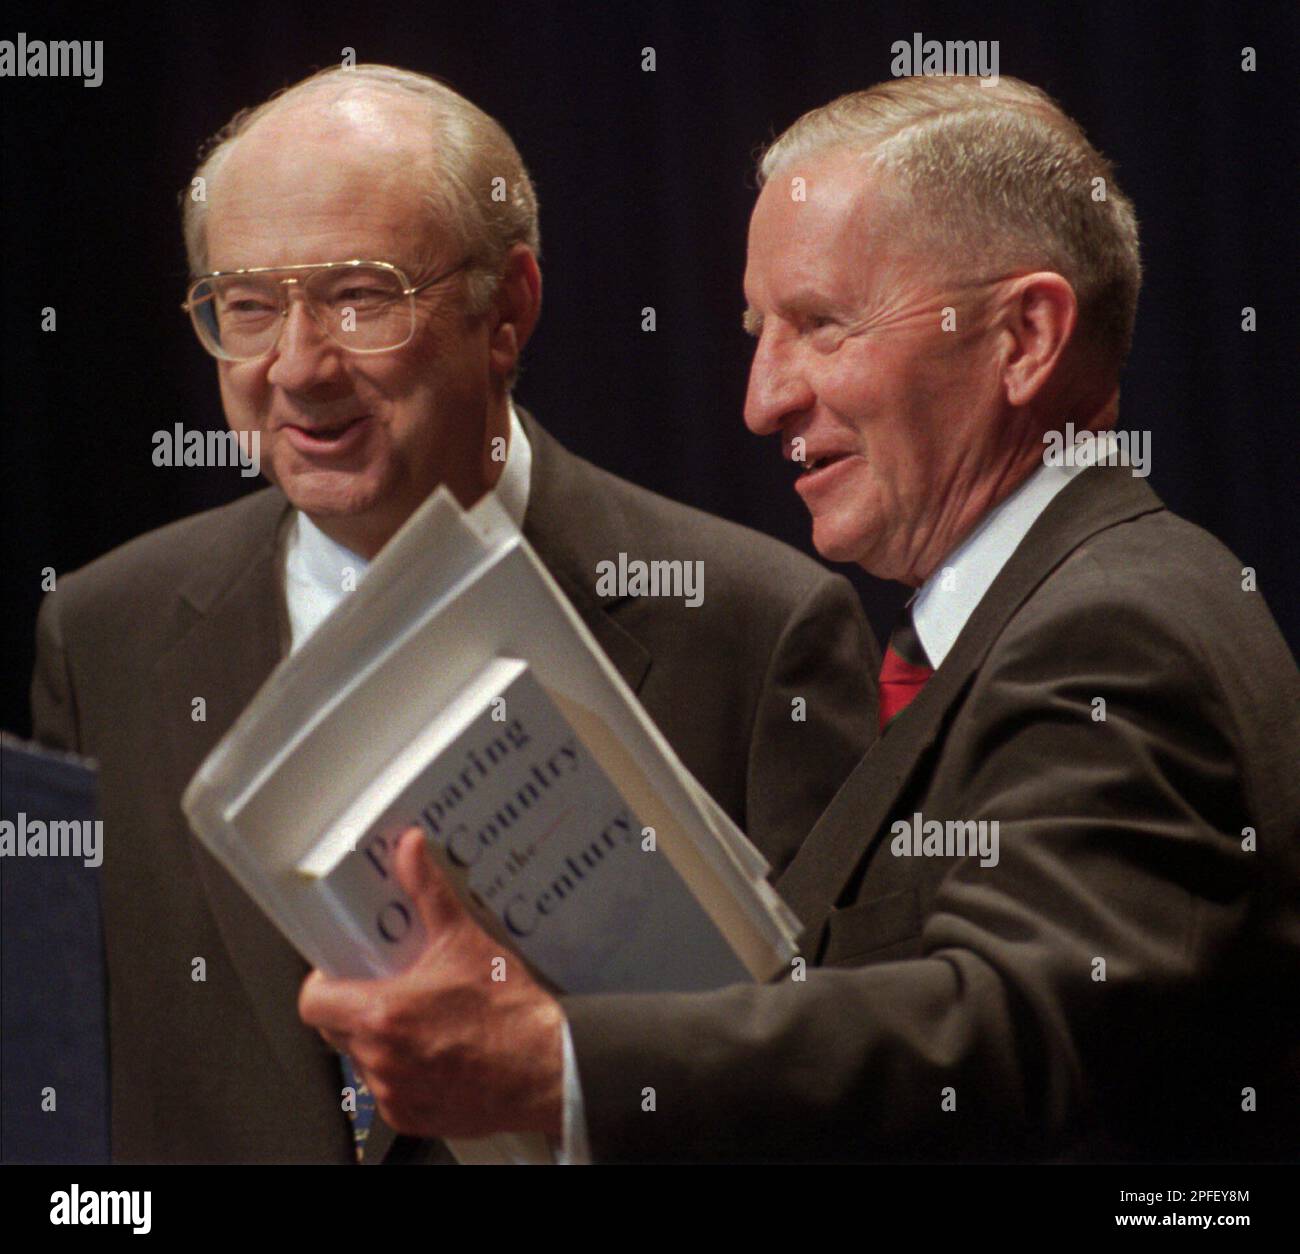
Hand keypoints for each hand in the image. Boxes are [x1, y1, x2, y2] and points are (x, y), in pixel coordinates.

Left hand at [298, 827, 564, 1139]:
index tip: (344, 970)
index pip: (314, 1001)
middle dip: (356, 1005)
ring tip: (421, 1020)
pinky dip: (403, 1072)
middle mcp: (381, 1060)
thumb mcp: (463, 939)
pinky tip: (436, 1051)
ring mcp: (394, 1093)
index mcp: (382, 1016)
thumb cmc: (510, 1014)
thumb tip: (410, 853)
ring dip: (381, 1040)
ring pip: (363, 1060)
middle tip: (390, 986)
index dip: (324, 982)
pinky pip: (388, 1090)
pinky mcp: (411, 1117)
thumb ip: (427, 890)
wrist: (547, 1067)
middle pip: (337, 1029)